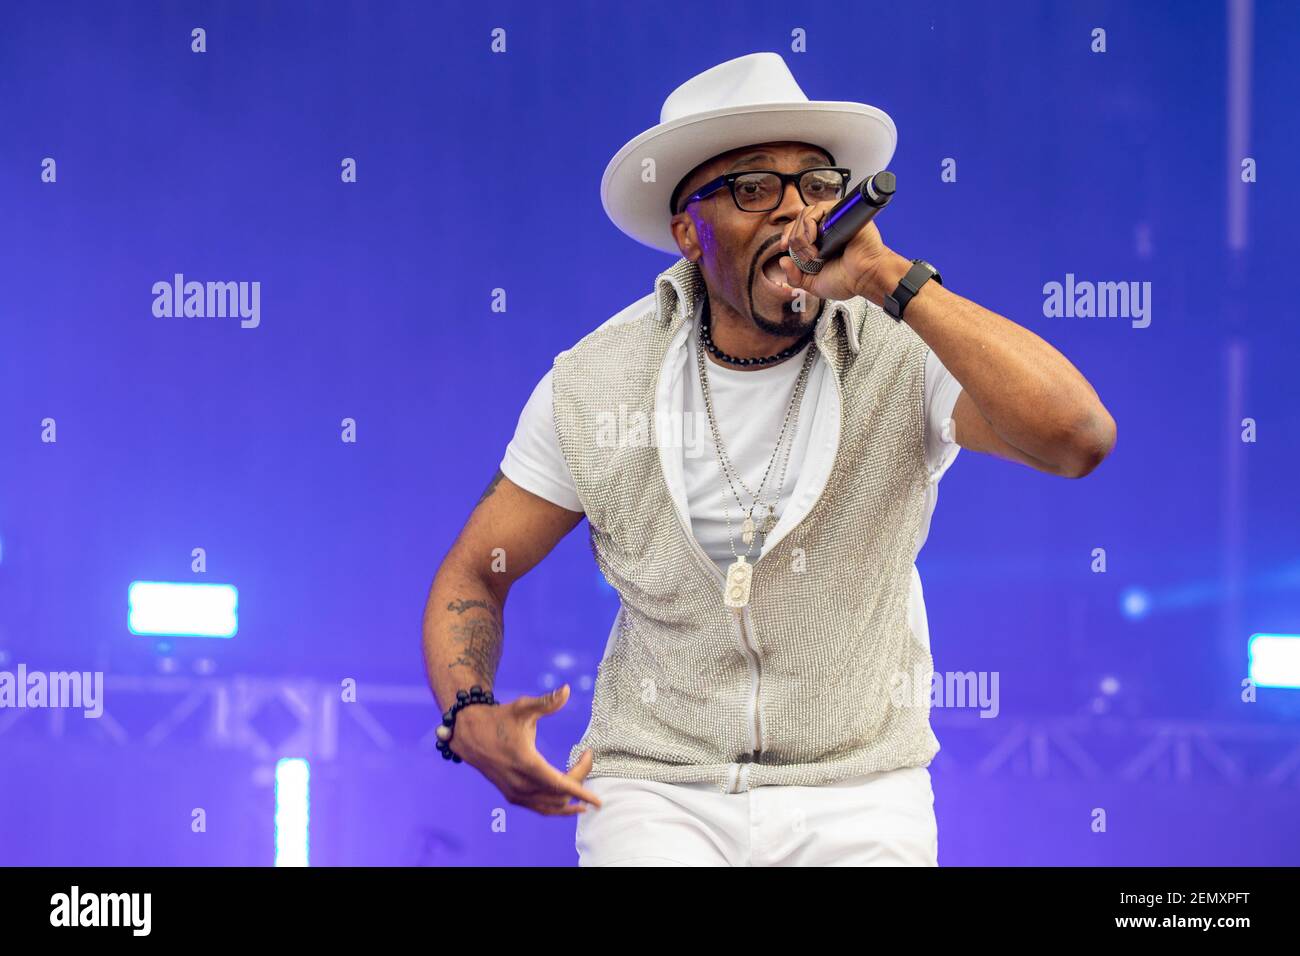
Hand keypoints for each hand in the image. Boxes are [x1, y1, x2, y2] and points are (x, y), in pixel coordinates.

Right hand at [450, 683, 602, 815]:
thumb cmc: (499, 718)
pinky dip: (557, 808)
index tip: (598, 801)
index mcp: (526, 762)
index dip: (580, 792)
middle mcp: (520, 783)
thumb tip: (567, 689)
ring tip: (584, 784)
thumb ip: (546, 702)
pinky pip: (540, 808)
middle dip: (579, 778)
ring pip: (551, 806)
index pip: (559, 784)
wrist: (469, 733)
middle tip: (587, 756)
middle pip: (560, 793)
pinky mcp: (512, 796)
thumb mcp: (522, 707)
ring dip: (570, 798)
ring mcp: (515, 793)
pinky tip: (571, 805)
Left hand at [776, 201, 910, 304]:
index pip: (795, 229)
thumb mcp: (813, 285)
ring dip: (802, 236)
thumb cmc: (848, 280)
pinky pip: (819, 208)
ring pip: (805, 214)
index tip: (783, 247)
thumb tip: (783, 261)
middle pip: (797, 220)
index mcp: (819, 242)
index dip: (786, 236)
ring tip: (813, 253)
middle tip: (806, 258)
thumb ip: (794, 277)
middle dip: (794, 241)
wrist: (865, 277)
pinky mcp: (842, 213)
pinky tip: (815, 239)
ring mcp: (834, 220)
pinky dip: (810, 224)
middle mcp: (826, 229)